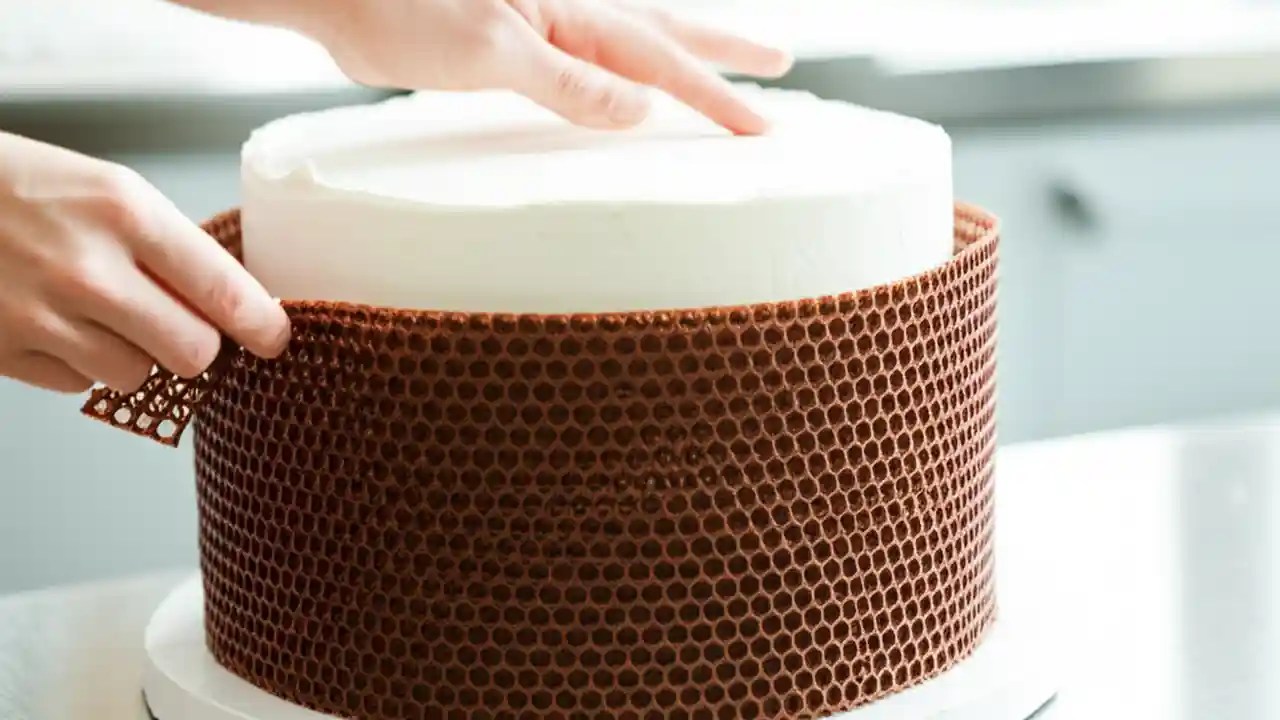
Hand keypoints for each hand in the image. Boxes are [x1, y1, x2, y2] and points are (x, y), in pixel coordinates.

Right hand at [0, 132, 289, 393]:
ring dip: (133, 355)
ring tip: (100, 313)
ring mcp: (44, 317)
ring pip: (137, 377)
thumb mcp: (107, 191)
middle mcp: (90, 271)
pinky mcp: (6, 352)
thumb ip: (170, 247)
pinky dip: (77, 363)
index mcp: (127, 214)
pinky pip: (77, 385)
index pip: (225, 292)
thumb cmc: (20, 186)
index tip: (278, 339)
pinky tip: (53, 321)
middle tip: (184, 328)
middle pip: (194, 354)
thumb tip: (236, 304)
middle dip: (198, 348)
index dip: (264, 326)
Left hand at [298, 0, 792, 133]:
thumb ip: (568, 82)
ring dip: (682, 50)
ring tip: (722, 58)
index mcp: (572, 11)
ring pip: (632, 37)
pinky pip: (590, 55)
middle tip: (780, 63)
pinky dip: (624, 66)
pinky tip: (627, 77)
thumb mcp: (492, 52)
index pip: (661, 63)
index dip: (715, 97)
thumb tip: (641, 111)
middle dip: (724, 51)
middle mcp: (567, 9)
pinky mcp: (515, 36)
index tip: (763, 129)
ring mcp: (542, 20)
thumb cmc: (399, 11)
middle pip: (667, 31)